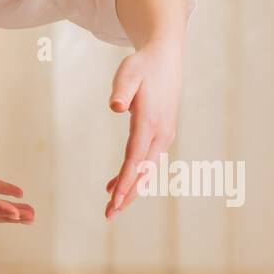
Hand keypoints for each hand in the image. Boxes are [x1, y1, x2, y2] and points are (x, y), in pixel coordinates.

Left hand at [104, 39, 183, 218]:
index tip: (113, 201)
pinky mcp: (161, 133)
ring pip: (146, 169)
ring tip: (112, 205)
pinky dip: (134, 174)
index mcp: (150, 123)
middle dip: (127, 195)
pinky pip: (147, 160)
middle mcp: (160, 133)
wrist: (164, 58)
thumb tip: (115, 106)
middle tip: (109, 215)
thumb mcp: (128, 73)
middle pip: (143, 172)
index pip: (135, 160)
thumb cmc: (142, 66)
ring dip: (131, 188)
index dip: (125, 182)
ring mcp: (163, 135)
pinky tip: (117, 183)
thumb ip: (121, 90)